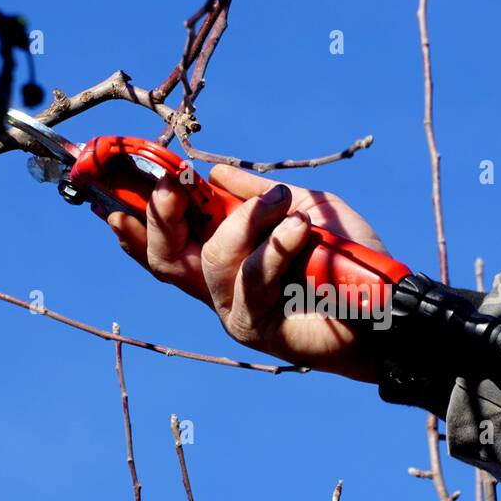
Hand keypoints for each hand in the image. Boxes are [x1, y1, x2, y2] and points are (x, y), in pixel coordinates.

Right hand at [106, 165, 390, 381]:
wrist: (386, 303)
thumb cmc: (346, 260)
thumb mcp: (301, 210)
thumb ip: (257, 194)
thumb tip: (211, 172)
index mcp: (225, 261)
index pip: (166, 247)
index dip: (135, 229)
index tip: (114, 199)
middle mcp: (220, 290)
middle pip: (166, 259)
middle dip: (163, 218)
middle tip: (176, 186)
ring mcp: (234, 312)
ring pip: (213, 261)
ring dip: (246, 224)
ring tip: (283, 209)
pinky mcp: (256, 328)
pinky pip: (251, 281)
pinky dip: (274, 249)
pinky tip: (298, 232)